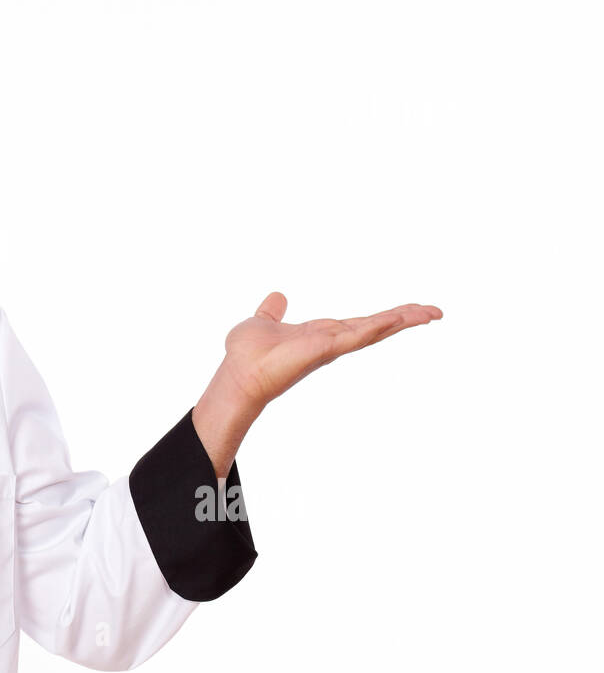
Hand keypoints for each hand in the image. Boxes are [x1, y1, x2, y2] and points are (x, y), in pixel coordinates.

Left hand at [217, 292, 442, 411]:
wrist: (237, 374)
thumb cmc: (246, 355)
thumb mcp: (262, 323)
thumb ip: (272, 312)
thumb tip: (277, 297)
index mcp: (321, 335)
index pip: (359, 323)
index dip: (384, 317)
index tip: (409, 310)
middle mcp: (331, 342)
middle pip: (376, 327)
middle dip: (405, 318)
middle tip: (435, 312)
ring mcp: (331, 346)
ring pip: (374, 330)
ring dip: (402, 320)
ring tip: (431, 313)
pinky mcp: (325, 349)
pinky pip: (358, 335)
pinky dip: (379, 326)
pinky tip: (400, 317)